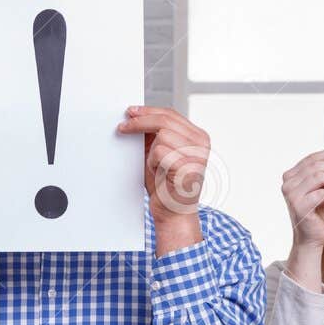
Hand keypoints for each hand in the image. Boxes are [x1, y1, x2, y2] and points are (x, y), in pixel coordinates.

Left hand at [118, 105, 209, 254]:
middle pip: (165, 119)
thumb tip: (136, 116)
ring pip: (161, 134)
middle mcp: (201, 143)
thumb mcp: (160, 154)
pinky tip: (159, 173)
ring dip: (150, 150)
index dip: (148, 111)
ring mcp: (197, 154)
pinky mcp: (187, 165)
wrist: (173, 213)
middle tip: (122, 127)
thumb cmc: (167, 186)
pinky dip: (152, 162)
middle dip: (140, 121)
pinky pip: (159, 151)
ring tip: (155, 166)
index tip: (130, 112)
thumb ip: (154, 135)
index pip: (171, 114)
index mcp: (198, 137)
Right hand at [280, 146, 323, 291]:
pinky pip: (320, 194)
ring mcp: (291, 195)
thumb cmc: (317, 213)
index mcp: (290, 177)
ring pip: (317, 177)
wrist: (310, 238)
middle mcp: (288, 184)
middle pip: (315, 166)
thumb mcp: (321, 189)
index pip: (311, 159)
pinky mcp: (299, 206)